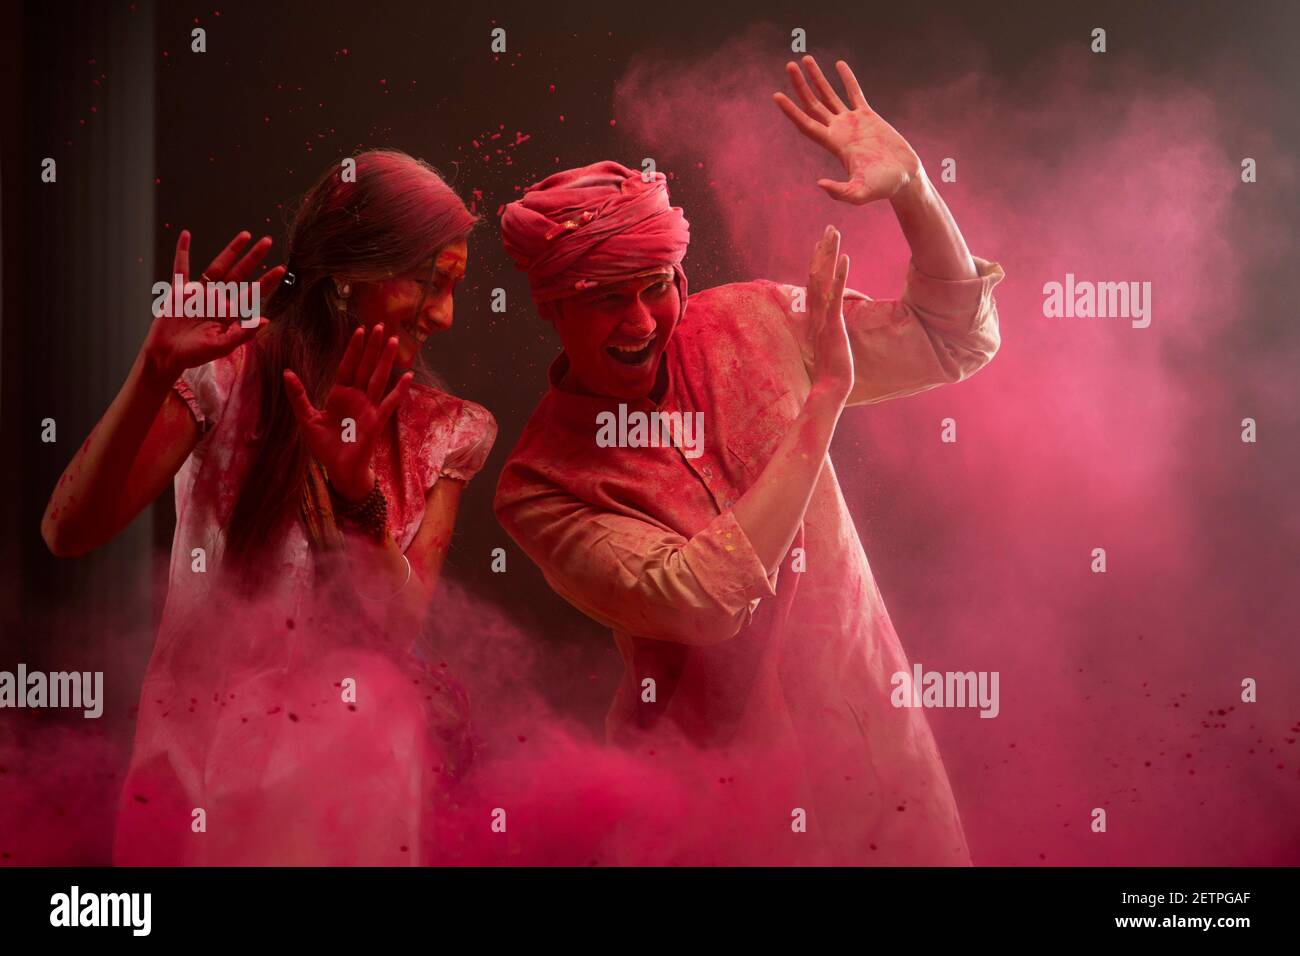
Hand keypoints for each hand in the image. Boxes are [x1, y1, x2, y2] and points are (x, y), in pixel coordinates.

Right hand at [143, 230, 283, 379]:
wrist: (168, 355)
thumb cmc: (196, 354)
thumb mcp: (222, 346)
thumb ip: (242, 333)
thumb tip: (266, 321)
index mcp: (229, 312)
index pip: (252, 293)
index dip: (266, 282)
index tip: (281, 269)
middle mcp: (218, 299)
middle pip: (239, 273)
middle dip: (253, 258)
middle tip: (267, 241)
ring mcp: (199, 292)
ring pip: (218, 266)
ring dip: (231, 250)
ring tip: (245, 235)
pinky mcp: (179, 290)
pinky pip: (181, 267)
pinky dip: (182, 251)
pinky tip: (186, 235)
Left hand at [283, 324, 412, 501]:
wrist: (339, 469)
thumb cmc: (325, 446)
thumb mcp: (307, 419)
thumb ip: (298, 396)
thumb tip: (286, 372)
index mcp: (340, 394)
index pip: (348, 366)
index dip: (354, 349)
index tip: (360, 331)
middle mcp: (357, 397)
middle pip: (366, 366)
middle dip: (373, 347)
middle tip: (381, 326)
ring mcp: (369, 408)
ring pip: (378, 378)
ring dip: (386, 360)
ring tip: (394, 341)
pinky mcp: (377, 421)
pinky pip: (390, 402)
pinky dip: (399, 390)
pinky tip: (408, 376)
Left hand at [774, 56, 922, 205]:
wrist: (904, 178)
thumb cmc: (883, 188)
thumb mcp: (860, 194)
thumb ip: (840, 192)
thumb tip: (819, 184)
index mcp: (834, 145)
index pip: (807, 124)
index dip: (791, 111)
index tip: (777, 95)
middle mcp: (839, 131)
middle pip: (813, 105)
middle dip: (800, 86)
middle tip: (789, 66)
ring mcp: (853, 123)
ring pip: (829, 96)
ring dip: (817, 78)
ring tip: (806, 60)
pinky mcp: (869, 117)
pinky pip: (854, 93)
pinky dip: (847, 79)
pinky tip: (838, 65)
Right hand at [807, 225, 852, 404]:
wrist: (830, 391)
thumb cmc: (831, 374)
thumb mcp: (830, 347)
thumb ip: (828, 334)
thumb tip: (832, 329)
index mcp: (815, 318)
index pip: (814, 284)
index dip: (817, 263)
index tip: (822, 244)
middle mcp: (816, 314)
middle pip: (816, 275)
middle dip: (823, 250)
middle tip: (830, 228)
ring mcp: (823, 319)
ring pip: (823, 280)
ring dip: (828, 255)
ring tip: (834, 232)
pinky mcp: (834, 326)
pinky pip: (836, 297)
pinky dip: (839, 277)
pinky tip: (845, 258)